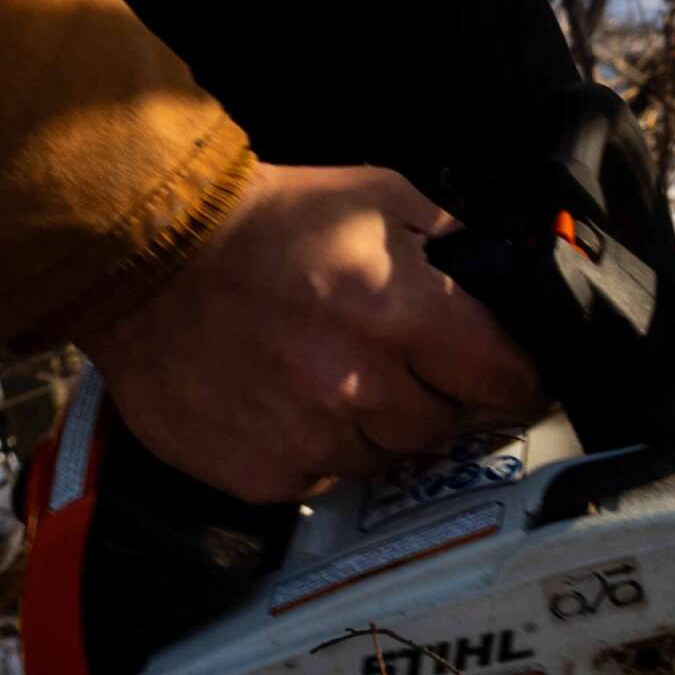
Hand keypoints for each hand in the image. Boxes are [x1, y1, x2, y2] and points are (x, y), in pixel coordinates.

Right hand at [74, 163, 542, 505]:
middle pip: (444, 425)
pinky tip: (298, 406)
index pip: (500, 376)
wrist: (150, 257)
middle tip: (417, 372)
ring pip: (386, 458)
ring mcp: (307, 435)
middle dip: (442, 398)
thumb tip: (498, 276)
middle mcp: (359, 385)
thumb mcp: (378, 198)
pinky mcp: (260, 473)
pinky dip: (322, 448)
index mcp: (401, 313)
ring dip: (381, 427)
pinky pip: (323, 476)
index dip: (521, 382)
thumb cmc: (272, 221)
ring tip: (347, 382)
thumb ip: (448, 241)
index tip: (523, 385)